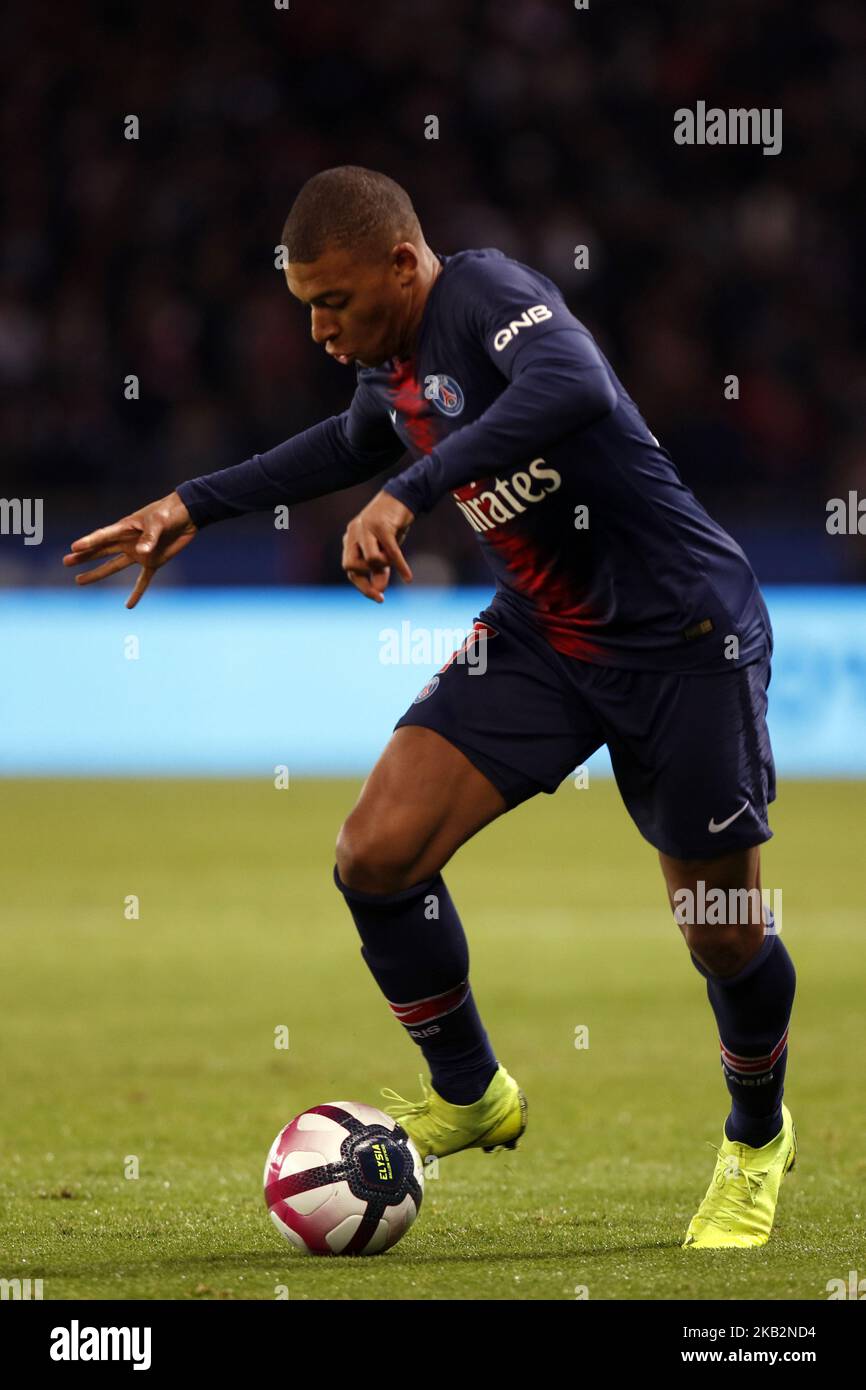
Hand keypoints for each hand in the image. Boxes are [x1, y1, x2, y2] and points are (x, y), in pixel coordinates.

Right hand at [63, 491, 196, 608]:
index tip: (74, 548)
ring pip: (114, 566)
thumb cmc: (169, 513)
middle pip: (101, 551)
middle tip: (65, 562)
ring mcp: (139, 553)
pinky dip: (137, 593)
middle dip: (84, 557)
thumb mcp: (159, 523)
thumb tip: (141, 553)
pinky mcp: (153, 562)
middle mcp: (128, 542)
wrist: (188, 515)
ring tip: (79, 580)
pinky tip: (128, 606)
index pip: (103, 537)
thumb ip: (149, 538)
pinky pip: (143, 580)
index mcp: (126, 528)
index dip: (89, 542)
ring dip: (98, 573)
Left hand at [341, 490, 413, 601]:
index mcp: (350, 538)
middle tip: (385, 573)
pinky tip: (408, 578)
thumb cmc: (392, 524)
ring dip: (385, 565)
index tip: (379, 598)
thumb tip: (379, 590)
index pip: (349, 568)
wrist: (404, 496)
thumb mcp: (383, 549)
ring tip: (394, 558)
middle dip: (369, 575)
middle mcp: (353, 531)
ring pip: (370, 560)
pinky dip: (400, 566)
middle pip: (351, 566)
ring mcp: (366, 527)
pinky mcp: (382, 526)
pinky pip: (391, 552)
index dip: (362, 586)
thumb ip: (379, 568)